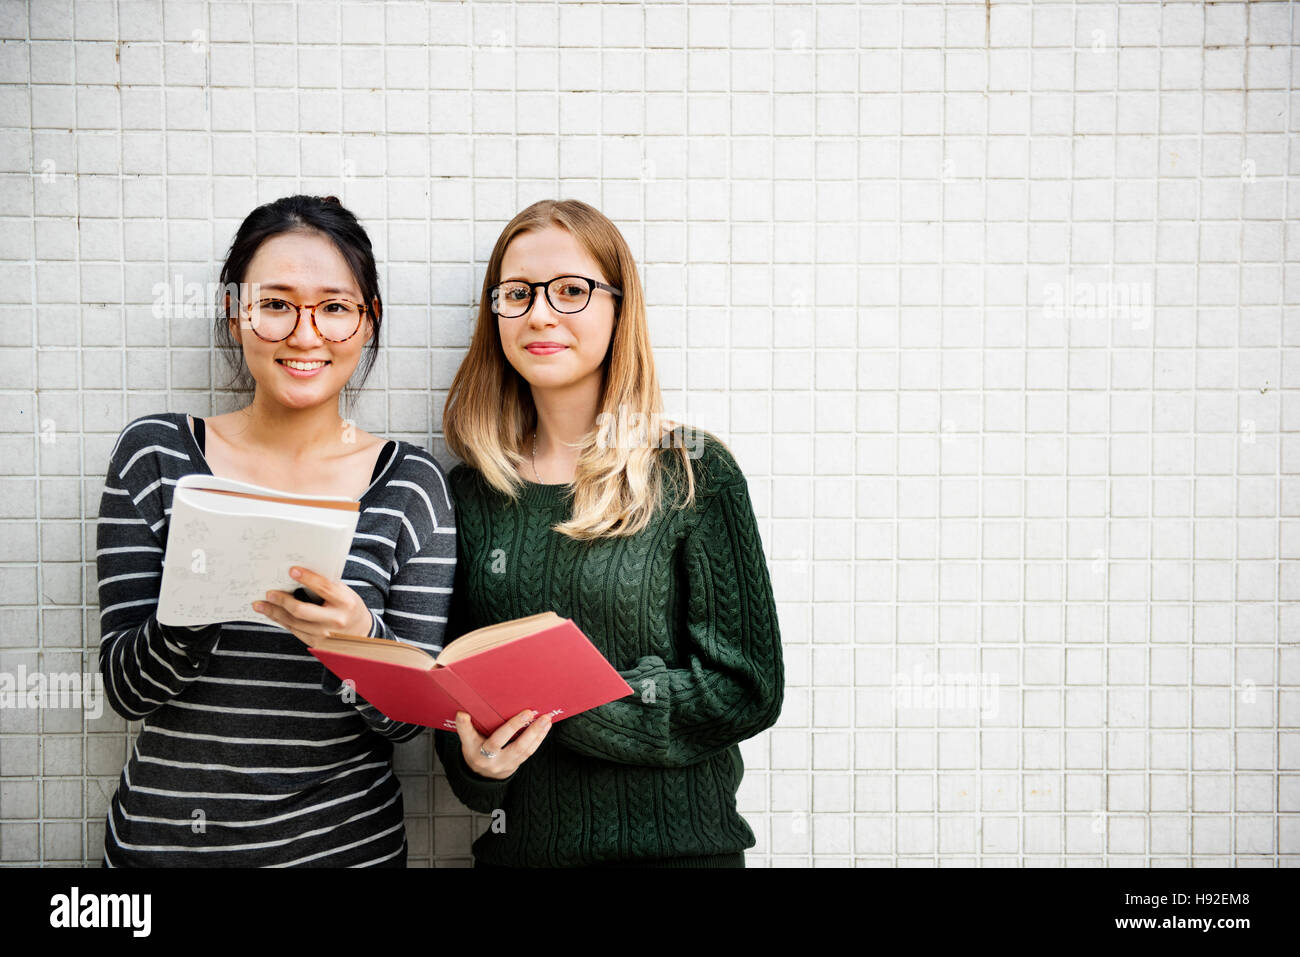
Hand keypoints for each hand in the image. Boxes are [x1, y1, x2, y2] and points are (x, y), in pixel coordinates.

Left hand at [252, 566, 372, 646]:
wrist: (361, 633)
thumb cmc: (349, 607)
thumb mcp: (345, 593)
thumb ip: (326, 586)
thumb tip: (298, 575)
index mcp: (345, 602)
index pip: (324, 588)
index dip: (308, 578)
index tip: (292, 570)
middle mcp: (335, 620)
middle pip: (302, 611)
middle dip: (282, 601)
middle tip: (269, 593)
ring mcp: (324, 634)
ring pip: (293, 623)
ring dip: (274, 612)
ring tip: (260, 604)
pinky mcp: (316, 643)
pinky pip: (294, 630)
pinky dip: (281, 621)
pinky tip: (272, 613)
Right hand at [456, 709, 551, 779]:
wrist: (482, 776)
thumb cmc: (476, 750)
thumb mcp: (468, 740)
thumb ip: (467, 727)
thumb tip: (462, 713)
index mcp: (472, 748)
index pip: (467, 735)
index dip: (464, 725)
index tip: (462, 714)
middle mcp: (486, 758)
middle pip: (500, 741)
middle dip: (515, 726)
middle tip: (529, 712)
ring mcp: (502, 764)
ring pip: (520, 748)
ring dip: (535, 733)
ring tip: (545, 719)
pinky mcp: (514, 766)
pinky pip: (528, 753)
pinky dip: (538, 739)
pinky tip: (545, 728)